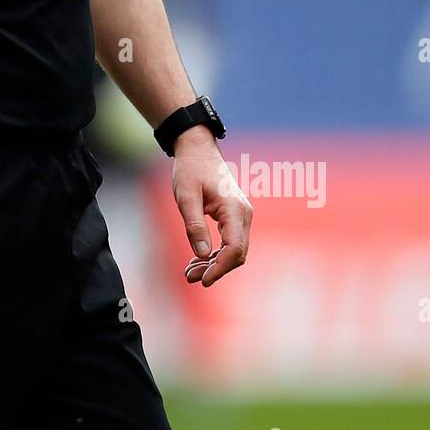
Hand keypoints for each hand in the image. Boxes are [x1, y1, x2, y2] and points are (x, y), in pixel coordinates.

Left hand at [170, 130, 252, 287]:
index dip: (220, 267)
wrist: (198, 149)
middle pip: (237, 254)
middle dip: (215, 269)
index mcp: (234, 209)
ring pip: (233, 250)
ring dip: (214, 264)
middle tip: (190, 277)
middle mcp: (243, 214)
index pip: (234, 248)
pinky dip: (215, 254)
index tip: (203, 280)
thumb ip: (194, 224)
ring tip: (189, 273)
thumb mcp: (186, 196)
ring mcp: (241, 216)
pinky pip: (229, 242)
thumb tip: (201, 254)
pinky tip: (197, 262)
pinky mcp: (234, 217)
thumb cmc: (190, 169)